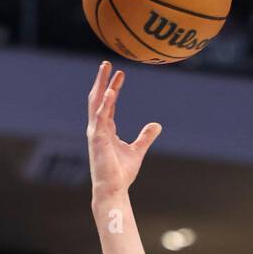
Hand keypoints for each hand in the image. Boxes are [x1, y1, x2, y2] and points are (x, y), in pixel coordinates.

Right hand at [87, 61, 161, 204]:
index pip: (108, 104)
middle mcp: (97, 128)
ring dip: (101, 85)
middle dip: (101, 80)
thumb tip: (157, 125)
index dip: (113, 88)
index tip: (120, 74)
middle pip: (98, 98)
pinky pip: (100, 117)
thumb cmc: (121, 173)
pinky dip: (105, 104)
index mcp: (105, 129)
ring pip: (97, 103)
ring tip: (106, 69)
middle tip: (106, 63)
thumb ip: (145, 137)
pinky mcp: (97, 139)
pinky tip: (110, 92)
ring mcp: (96, 132)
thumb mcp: (137, 151)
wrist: (113, 189)